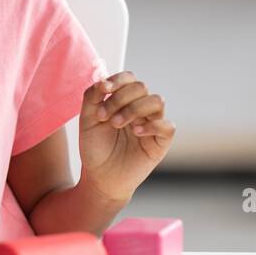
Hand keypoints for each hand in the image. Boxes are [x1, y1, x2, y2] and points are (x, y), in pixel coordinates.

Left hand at [78, 71, 174, 204]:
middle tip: (104, 117)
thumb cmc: (95, 146)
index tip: (103, 90)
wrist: (100, 176)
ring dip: (134, 109)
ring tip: (116, 124)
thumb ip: (92, 97)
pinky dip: (152, 125)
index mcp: (123, 100)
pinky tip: (135, 133)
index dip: (118, 79)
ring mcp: (152, 124)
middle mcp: (140, 109)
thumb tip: (104, 81)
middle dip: (120, 98)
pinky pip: (168, 126)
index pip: (129, 78)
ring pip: (157, 101)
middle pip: (142, 87)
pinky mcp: (161, 142)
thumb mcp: (87, 120)